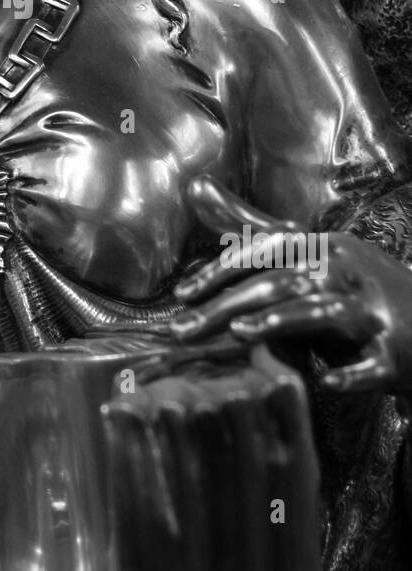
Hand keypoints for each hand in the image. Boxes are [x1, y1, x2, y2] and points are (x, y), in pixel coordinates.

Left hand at [172, 175, 411, 393]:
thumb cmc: (356, 284)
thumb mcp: (309, 250)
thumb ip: (254, 228)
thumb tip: (198, 188)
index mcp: (324, 246)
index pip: (263, 250)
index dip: (219, 270)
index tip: (181, 294)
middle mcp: (348, 270)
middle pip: (279, 282)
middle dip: (226, 305)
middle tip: (182, 330)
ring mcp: (374, 311)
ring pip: (321, 311)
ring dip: (279, 321)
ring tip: (239, 333)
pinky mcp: (396, 351)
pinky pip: (370, 363)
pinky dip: (349, 374)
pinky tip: (325, 383)